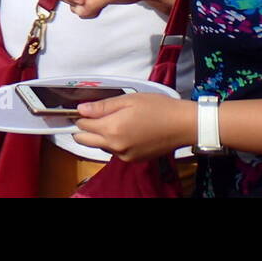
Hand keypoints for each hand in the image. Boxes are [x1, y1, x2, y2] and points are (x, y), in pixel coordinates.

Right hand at [56, 0, 151, 17]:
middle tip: (88, 4)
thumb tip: (79, 12)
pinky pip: (82, 7)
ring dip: (83, 8)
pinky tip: (100, 8)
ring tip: (99, 6)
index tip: (81, 1)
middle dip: (74, 2)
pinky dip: (89, 11)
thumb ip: (92, 3)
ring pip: (73, 3)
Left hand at [73, 92, 191, 161]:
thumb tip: (81, 109)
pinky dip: (113, 142)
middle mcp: (115, 146)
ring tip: (113, 120)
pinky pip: (115, 151)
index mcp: (112, 129)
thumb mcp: (128, 100)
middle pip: (85, 141)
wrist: (181, 125)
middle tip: (91, 116)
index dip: (80, 116)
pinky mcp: (133, 160)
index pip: (83, 125)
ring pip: (100, 146)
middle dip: (83, 130)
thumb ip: (102, 106)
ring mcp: (124, 155)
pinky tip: (125, 130)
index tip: (82, 109)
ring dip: (100, 136)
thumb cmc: (157, 107)